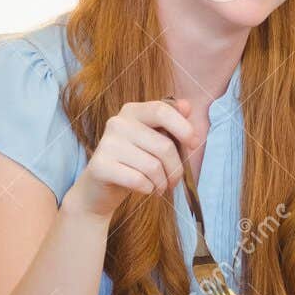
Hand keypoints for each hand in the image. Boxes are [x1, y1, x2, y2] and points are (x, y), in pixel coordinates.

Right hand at [62, 98, 197, 220]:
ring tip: (159, 186)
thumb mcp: (155, 140)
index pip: (162, 110)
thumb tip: (187, 106)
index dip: (183, 127)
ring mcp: (106, 143)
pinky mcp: (100, 166)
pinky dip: (148, 189)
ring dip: (162, 182)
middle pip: (164, 146)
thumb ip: (172, 122)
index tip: (194, 144)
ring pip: (153, 166)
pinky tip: (145, 189)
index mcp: (132, 111)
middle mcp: (117, 123)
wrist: (100, 188)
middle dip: (176, 169)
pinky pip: (139, 180)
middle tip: (174, 180)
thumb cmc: (135, 162)